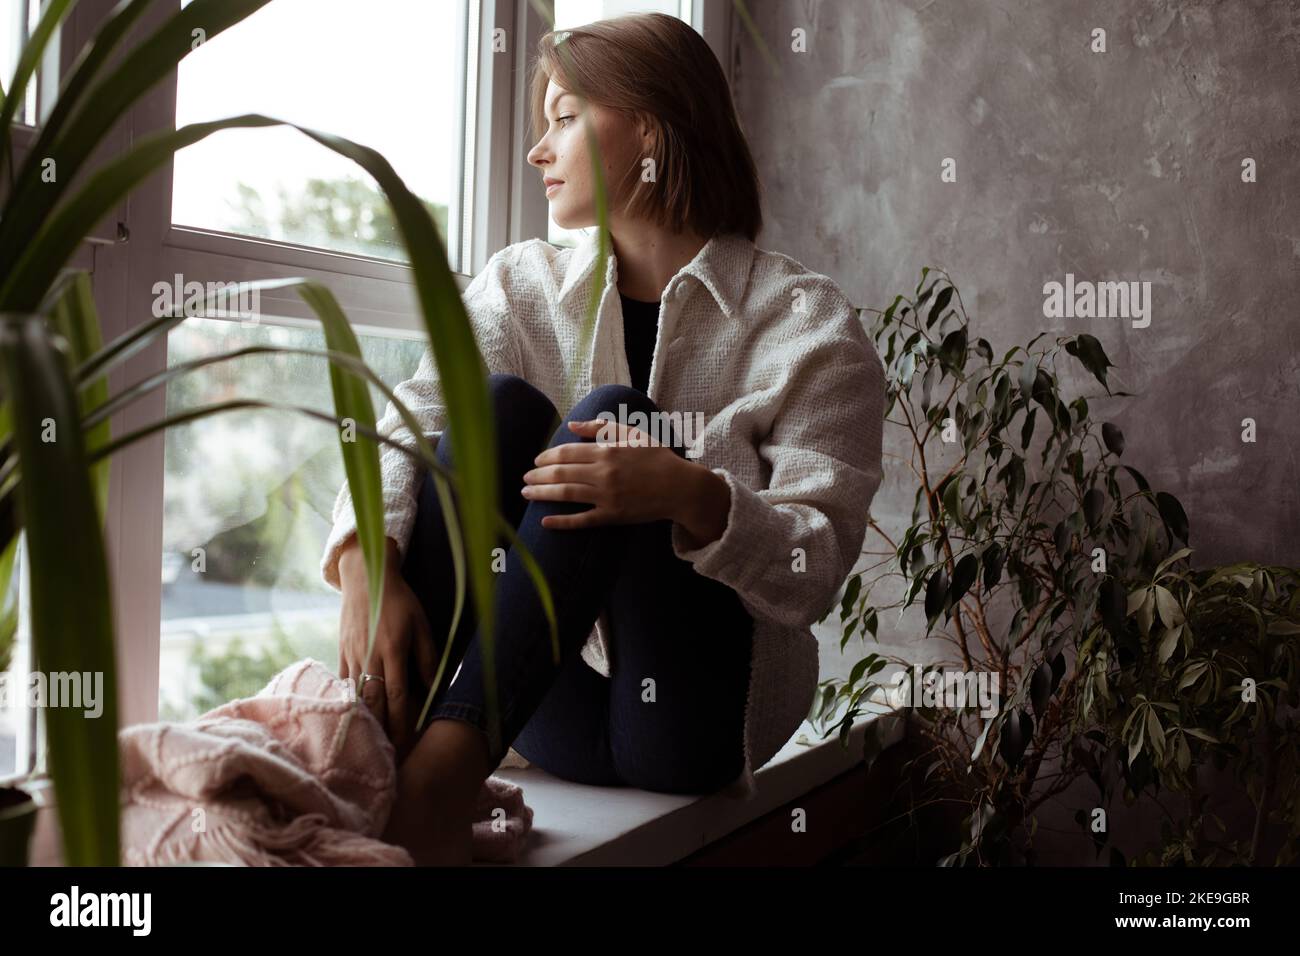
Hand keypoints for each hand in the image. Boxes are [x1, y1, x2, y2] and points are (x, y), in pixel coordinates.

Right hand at [338, 538, 438, 763]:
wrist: (365, 576)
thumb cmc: (400, 600)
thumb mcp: (422, 624)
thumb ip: (428, 657)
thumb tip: (435, 688)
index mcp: (394, 650)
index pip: (399, 696)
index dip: (403, 723)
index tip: (408, 745)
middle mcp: (370, 656)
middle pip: (376, 703)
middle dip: (382, 732)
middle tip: (389, 758)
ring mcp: (353, 656)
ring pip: (357, 698)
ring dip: (365, 723)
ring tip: (371, 747)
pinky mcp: (341, 653)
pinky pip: (344, 685)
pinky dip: (349, 705)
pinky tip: (354, 722)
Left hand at [521, 419, 725, 536]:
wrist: (680, 487)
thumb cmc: (657, 457)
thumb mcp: (632, 434)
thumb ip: (602, 427)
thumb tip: (573, 424)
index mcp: (607, 451)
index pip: (567, 452)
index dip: (547, 457)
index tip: (536, 462)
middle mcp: (603, 473)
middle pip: (561, 473)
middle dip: (538, 476)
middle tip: (524, 479)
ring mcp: (606, 496)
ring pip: (566, 494)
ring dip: (542, 494)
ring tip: (526, 493)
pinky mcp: (612, 516)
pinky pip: (582, 519)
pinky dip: (562, 521)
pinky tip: (545, 521)